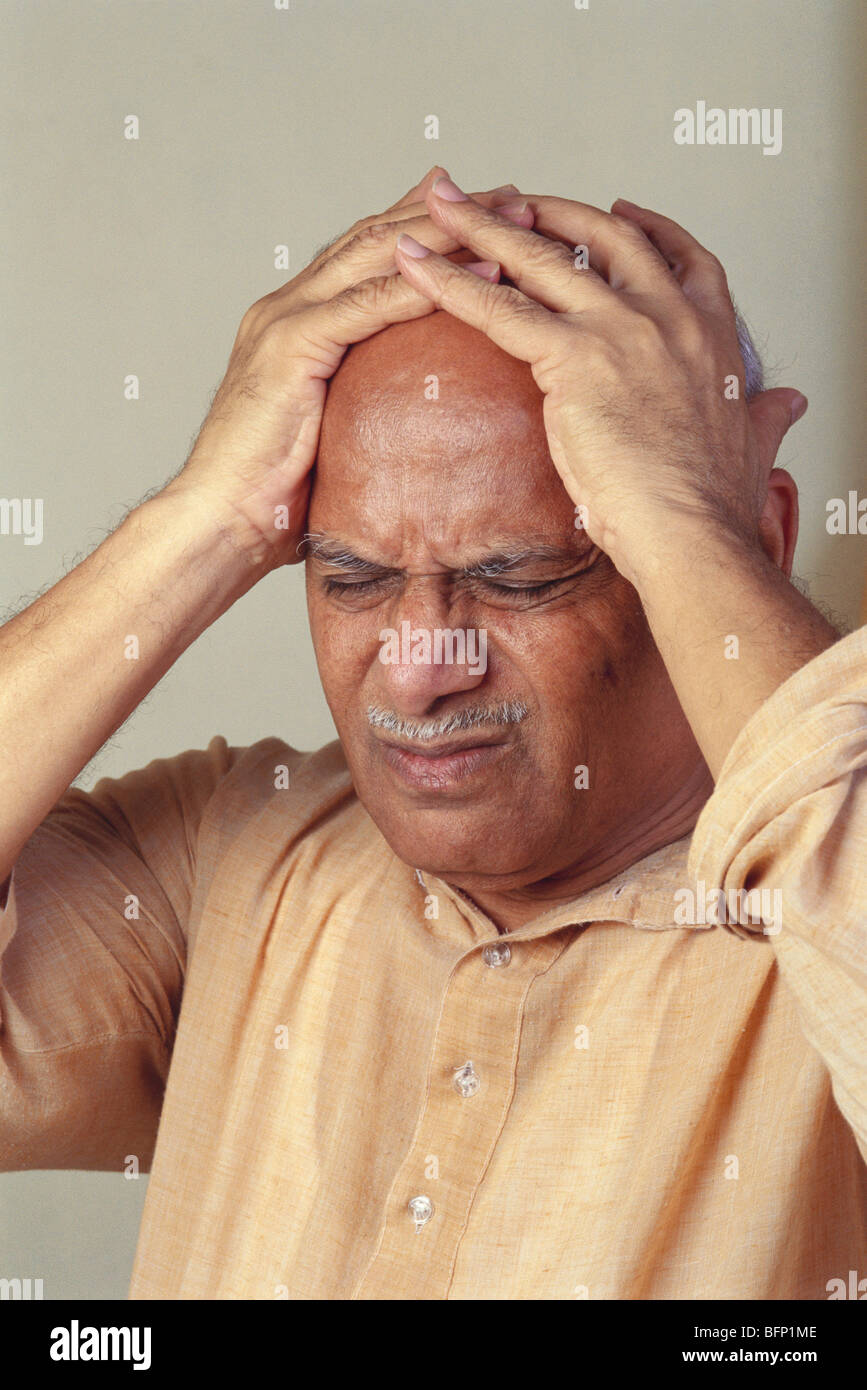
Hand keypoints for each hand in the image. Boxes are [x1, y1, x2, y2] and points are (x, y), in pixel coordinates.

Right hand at [166, 168, 527, 569]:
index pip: (368, 255)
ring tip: (510, 221)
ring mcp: (285, 319)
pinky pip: (368, 306)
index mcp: (296, 320)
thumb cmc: (275, 494)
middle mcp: (287, 305)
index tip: (487, 214)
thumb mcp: (332, 433)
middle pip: (377, 237)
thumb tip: (412, 422)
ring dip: (449, 235)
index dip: (425, 227)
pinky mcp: (290, 346)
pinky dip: (425, 289)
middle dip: (448, 213)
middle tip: (513, 197)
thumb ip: (360, 405)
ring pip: (376, 256)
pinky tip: (477, 279)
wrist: (221, 520)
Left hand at [392, 178, 805, 578]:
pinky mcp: (575, 356)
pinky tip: (416, 268)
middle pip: (598, 235)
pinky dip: (450, 284)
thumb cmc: (713, 506)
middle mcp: (668, 313)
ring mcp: (621, 328)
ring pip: (539, 257)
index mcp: (711, 329)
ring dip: (481, 225)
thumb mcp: (753, 444)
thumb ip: (766, 415)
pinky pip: (498, 309)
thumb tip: (788, 404)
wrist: (692, 534)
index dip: (645, 226)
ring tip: (439, 206)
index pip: (679, 253)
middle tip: (504, 193)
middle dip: (546, 208)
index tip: (620, 209)